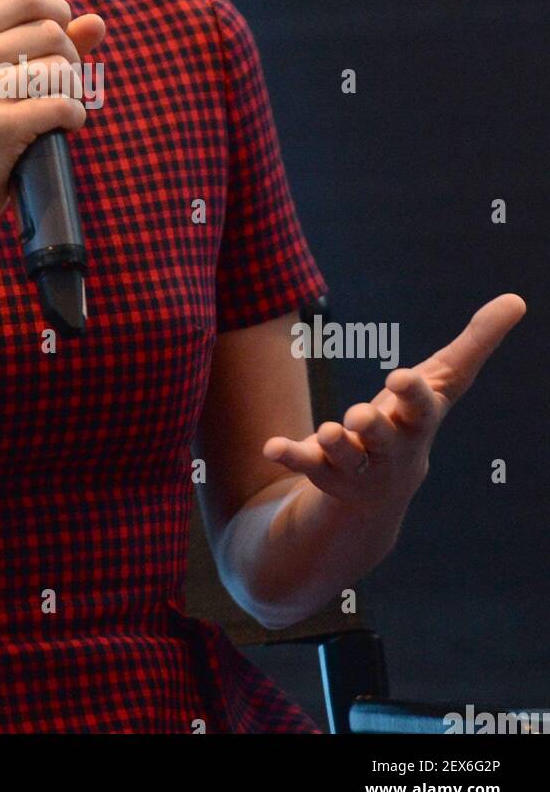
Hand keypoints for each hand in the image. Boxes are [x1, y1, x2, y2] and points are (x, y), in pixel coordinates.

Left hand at [261, 293, 526, 512]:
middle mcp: (388, 450)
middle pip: (384, 440)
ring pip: (345, 456)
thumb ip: (476, 342)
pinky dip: (289, 454)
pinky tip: (272, 446)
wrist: (379, 493)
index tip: (400, 376)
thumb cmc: (413, 422)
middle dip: (374, 427)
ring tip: (329, 430)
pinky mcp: (321, 470)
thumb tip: (518, 298)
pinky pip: (304, 463)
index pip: (421, 410)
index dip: (412, 395)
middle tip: (360, 415)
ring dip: (335, 442)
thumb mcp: (442, 383)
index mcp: (417, 424)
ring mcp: (354, 465)